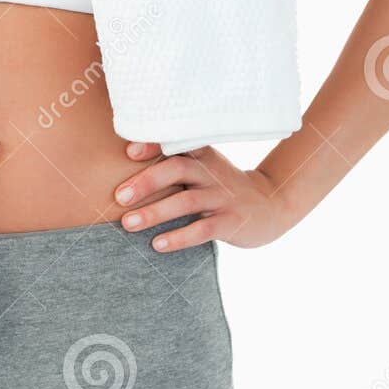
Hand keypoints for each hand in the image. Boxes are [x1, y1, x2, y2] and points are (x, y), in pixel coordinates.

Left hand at [113, 143, 297, 251]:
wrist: (270, 206)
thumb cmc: (222, 187)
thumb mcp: (203, 169)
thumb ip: (173, 165)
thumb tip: (124, 171)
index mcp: (202, 156)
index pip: (177, 143)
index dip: (153, 145)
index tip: (128, 152)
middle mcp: (212, 173)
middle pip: (178, 169)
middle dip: (146, 182)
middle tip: (119, 196)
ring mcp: (223, 197)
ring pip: (187, 201)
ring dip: (155, 212)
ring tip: (127, 223)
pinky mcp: (231, 222)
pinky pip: (203, 230)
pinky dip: (179, 237)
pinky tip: (158, 244)